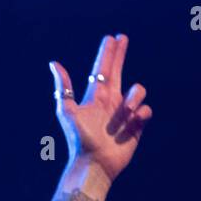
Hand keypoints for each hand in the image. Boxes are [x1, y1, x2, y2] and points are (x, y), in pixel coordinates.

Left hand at [49, 34, 151, 182]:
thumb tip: (54, 63)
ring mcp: (124, 113)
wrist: (94, 162)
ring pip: (137, 91)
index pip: (103, 69)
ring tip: (124, 114)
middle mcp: (111, 102)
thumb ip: (63, 87)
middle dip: (120, 54)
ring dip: (133, 98)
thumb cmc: (79, 139)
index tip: (111, 38)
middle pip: (118, 72)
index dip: (108, 53)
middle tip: (123, 38)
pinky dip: (141, 114)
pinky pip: (146, 111)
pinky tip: (132, 122)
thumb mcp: (67, 111)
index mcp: (96, 96)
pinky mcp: (136, 126)